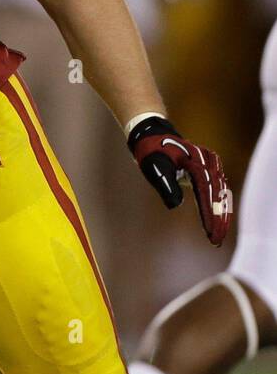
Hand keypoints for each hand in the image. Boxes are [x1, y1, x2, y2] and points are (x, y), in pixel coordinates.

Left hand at [128, 116, 230, 246]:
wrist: (153, 134)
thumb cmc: (151, 151)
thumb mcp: (154, 167)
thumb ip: (166, 185)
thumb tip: (176, 205)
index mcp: (195, 162)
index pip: (206, 192)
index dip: (209, 214)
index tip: (211, 232)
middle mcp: (207, 162)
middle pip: (218, 194)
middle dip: (219, 218)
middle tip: (216, 239)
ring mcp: (210, 164)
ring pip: (221, 192)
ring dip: (221, 213)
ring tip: (218, 234)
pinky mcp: (209, 167)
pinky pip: (218, 188)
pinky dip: (219, 204)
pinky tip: (218, 219)